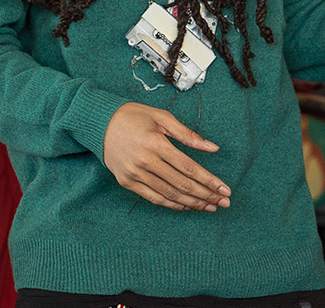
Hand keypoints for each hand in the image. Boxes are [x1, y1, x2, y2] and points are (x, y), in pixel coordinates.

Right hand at [102, 102, 231, 211]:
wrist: (100, 123)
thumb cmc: (134, 116)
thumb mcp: (162, 117)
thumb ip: (188, 134)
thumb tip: (213, 148)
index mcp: (156, 143)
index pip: (189, 167)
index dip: (209, 181)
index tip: (225, 189)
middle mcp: (145, 161)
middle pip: (182, 184)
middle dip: (206, 195)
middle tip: (223, 202)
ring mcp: (134, 174)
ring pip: (169, 194)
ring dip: (192, 203)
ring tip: (209, 207)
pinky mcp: (127, 182)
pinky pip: (153, 198)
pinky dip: (171, 204)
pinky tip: (186, 206)